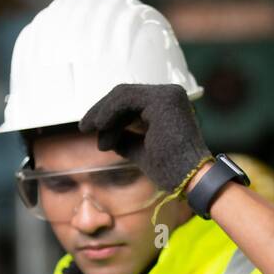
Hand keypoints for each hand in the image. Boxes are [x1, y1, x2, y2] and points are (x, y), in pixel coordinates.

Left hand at [78, 83, 210, 193]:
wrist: (190, 178)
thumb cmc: (170, 169)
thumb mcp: (140, 150)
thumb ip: (124, 138)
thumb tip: (104, 136)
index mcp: (167, 104)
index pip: (130, 101)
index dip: (108, 112)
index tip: (91, 128)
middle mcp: (170, 94)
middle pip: (125, 95)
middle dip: (101, 110)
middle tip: (84, 127)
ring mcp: (167, 95)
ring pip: (123, 95)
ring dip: (103, 112)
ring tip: (89, 129)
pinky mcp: (163, 100)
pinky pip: (126, 99)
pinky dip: (110, 111)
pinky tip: (99, 125)